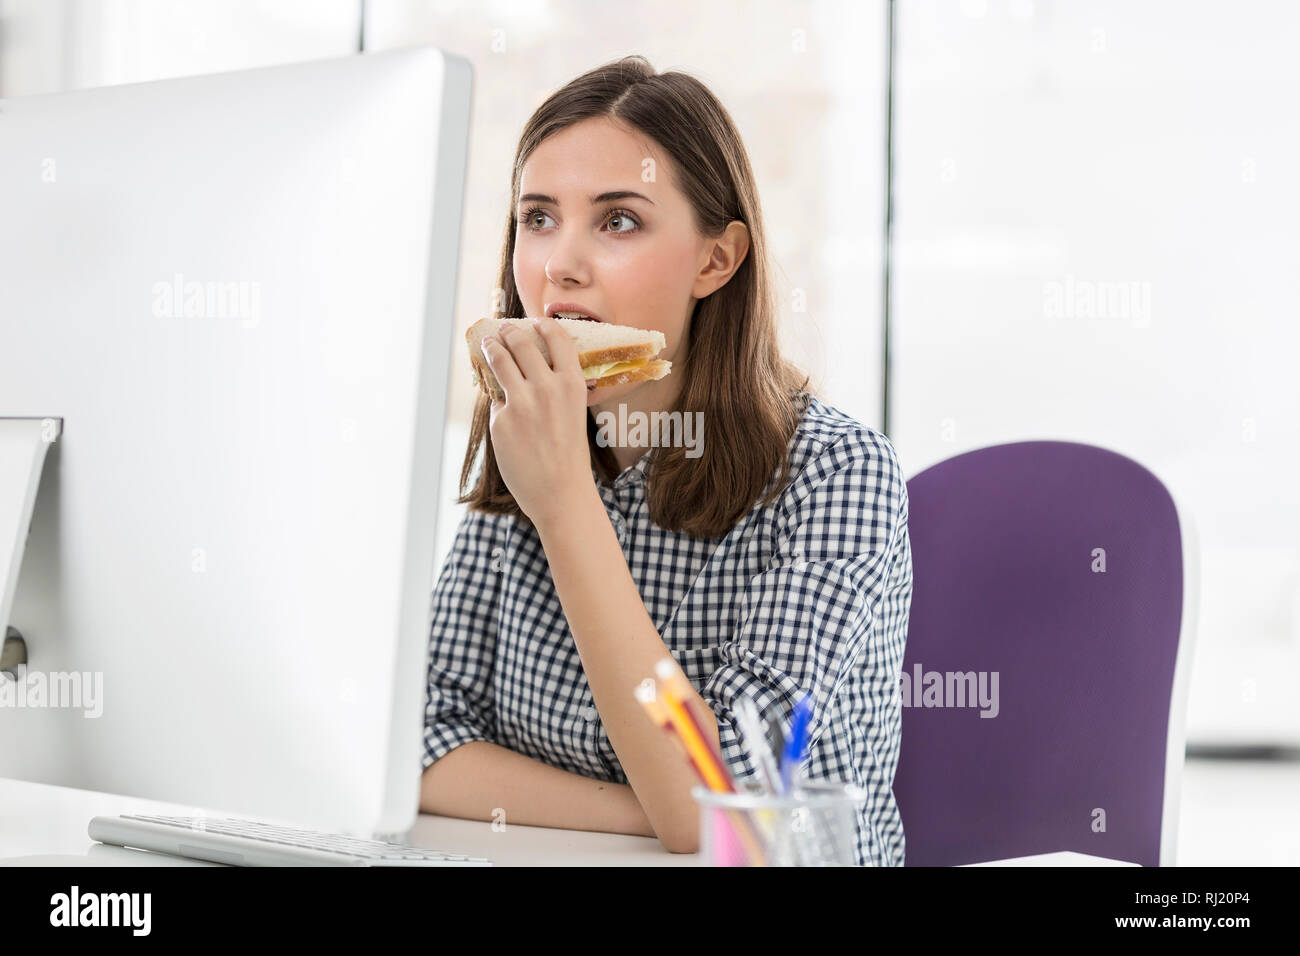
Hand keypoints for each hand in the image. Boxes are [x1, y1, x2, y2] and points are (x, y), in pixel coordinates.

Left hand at [478, 316, 595, 527]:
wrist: (560, 492)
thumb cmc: (569, 455)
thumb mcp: (574, 412)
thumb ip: (556, 387)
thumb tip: (528, 366)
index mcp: (571, 384)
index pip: (557, 339)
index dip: (544, 326)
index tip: (537, 322)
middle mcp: (546, 387)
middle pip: (521, 344)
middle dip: (510, 332)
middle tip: (504, 328)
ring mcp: (520, 402)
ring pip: (500, 362)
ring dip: (492, 348)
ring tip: (489, 344)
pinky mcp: (500, 420)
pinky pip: (496, 401)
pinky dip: (499, 402)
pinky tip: (506, 412)